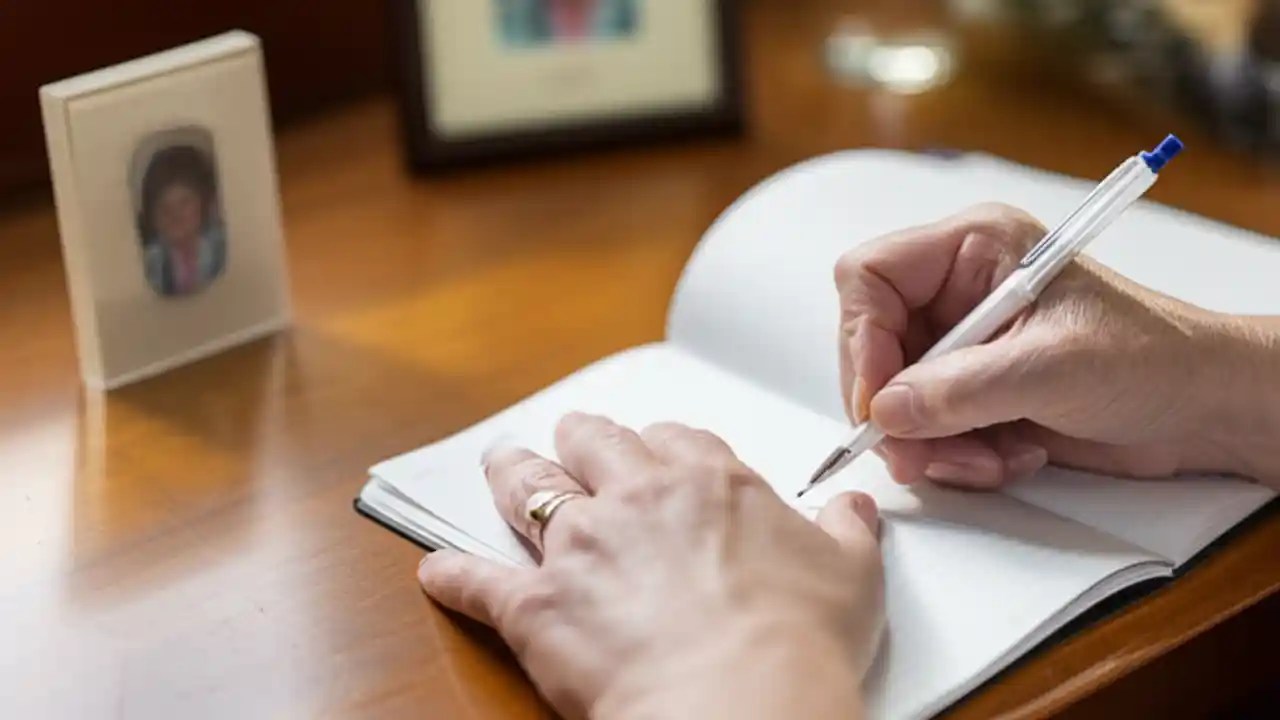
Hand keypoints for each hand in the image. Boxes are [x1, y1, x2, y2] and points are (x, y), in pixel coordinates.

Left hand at [417, 413, 883, 719]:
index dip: (658, 442)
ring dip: (511, 472)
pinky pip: (478, 581)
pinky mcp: (535, 604)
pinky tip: (435, 571)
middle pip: (593, 444)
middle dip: (580, 438)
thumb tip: (853, 508)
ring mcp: (580, 547)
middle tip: (572, 438)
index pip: (674, 438)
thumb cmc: (796, 640)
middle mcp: (636, 498)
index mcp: (709, 482)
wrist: (741, 700)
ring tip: (502, 463)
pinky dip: (452, 577)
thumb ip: (846, 530)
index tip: (655, 448)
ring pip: (528, 488)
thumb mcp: (851, 575)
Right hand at [836, 202, 1279, 487]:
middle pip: (873, 345)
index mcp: (973, 248)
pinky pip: (926, 429)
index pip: (870, 278)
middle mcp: (957, 291)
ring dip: (933, 442)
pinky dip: (956, 455)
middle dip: (898, 408)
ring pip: (896, 398)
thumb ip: (961, 389)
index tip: (880, 402)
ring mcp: (963, 344)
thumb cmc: (1151, 360)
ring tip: (988, 459)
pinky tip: (1009, 458)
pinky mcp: (973, 391)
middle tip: (919, 453)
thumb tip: (885, 410)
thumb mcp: (1052, 368)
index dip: (862, 340)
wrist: (1204, 410)